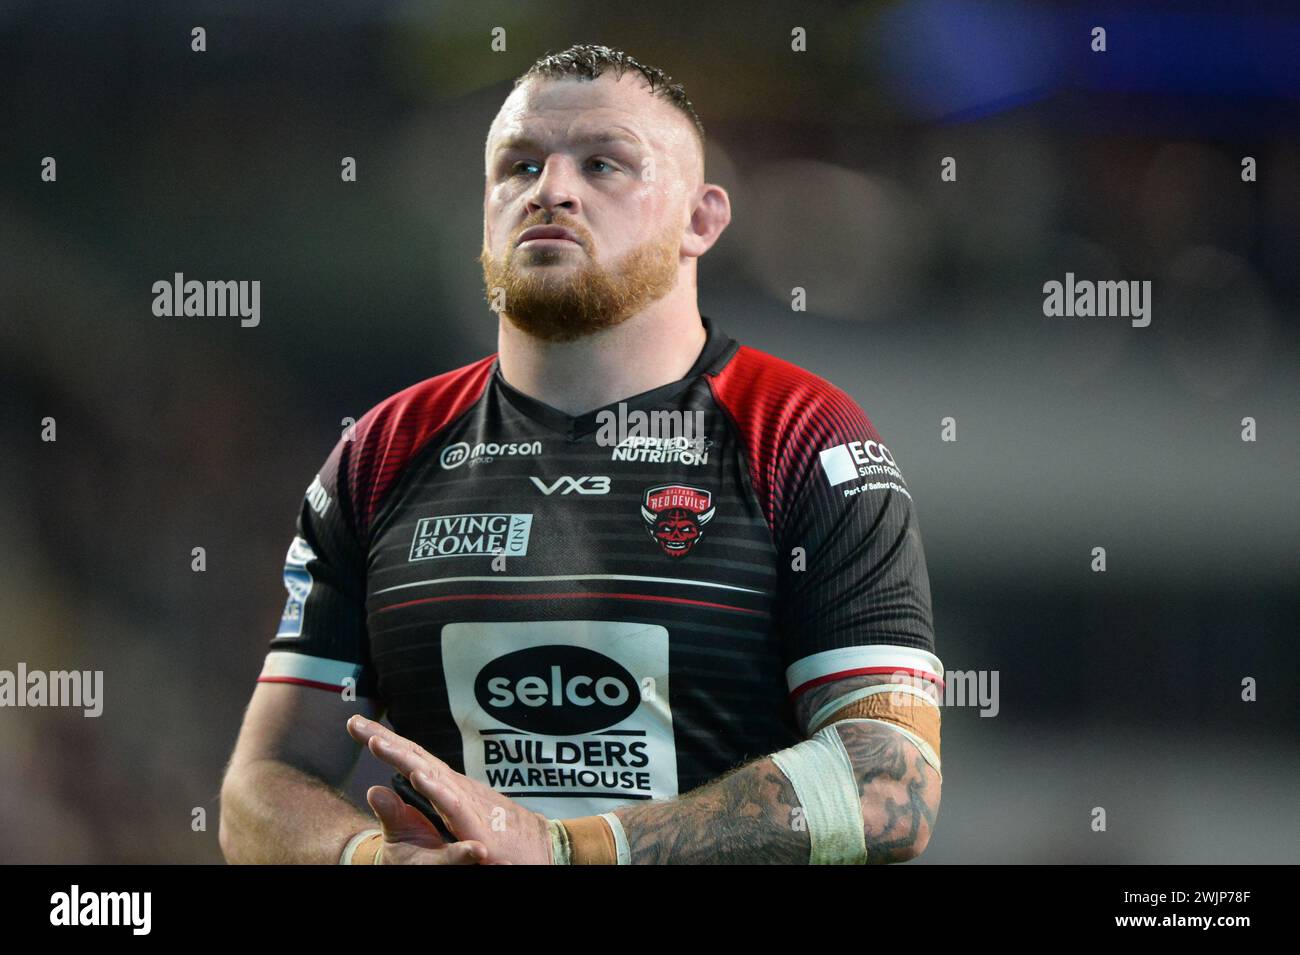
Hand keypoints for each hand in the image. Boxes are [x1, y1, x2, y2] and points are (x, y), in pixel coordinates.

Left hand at [348, 715, 552, 864]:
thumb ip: (417, 805)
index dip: (385, 742)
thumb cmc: (500, 835)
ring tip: (377, 742)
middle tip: (354, 722)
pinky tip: (418, 776)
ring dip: (405, 757)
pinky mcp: (476, 825)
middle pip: (415, 757)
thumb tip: (383, 785)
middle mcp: (455, 788)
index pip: (412, 758)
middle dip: (384, 739)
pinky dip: (437, 789)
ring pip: (431, 775)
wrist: (540, 849)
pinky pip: (454, 805)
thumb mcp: (451, 820)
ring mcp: (466, 803)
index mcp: (447, 787)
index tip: (357, 726)